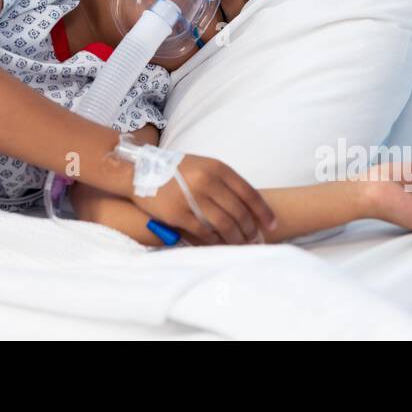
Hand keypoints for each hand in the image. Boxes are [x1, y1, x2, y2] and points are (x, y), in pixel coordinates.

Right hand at [131, 154, 277, 245]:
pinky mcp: (178, 213)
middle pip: (239, 212)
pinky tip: (218, 244)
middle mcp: (207, 181)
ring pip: (225, 224)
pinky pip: (204, 232)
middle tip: (257, 241)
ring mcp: (192, 198)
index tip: (272, 225)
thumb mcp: (203, 166)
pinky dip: (214, 241)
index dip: (263, 212)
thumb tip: (248, 205)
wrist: (140, 171)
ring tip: (242, 246)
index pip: (249, 193)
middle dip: (251, 230)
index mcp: (216, 168)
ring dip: (237, 239)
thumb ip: (223, 181)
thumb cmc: (175, 170)